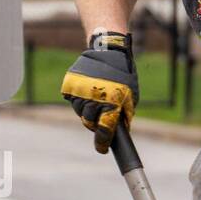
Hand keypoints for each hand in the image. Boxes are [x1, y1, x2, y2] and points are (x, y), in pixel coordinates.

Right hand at [61, 31, 138, 153]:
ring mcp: (80, 91)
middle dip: (95, 123)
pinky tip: (87, 91)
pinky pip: (72, 99)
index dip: (103, 143)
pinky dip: (79, 98)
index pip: (105, 130)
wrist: (107, 50)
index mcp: (111, 102)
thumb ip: (125, 115)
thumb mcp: (131, 96)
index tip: (102, 149)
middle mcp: (94, 98)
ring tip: (95, 98)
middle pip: (89, 123)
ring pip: (80, 112)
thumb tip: (121, 133)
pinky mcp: (70, 84)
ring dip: (87, 110)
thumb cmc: (123, 75)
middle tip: (101, 116)